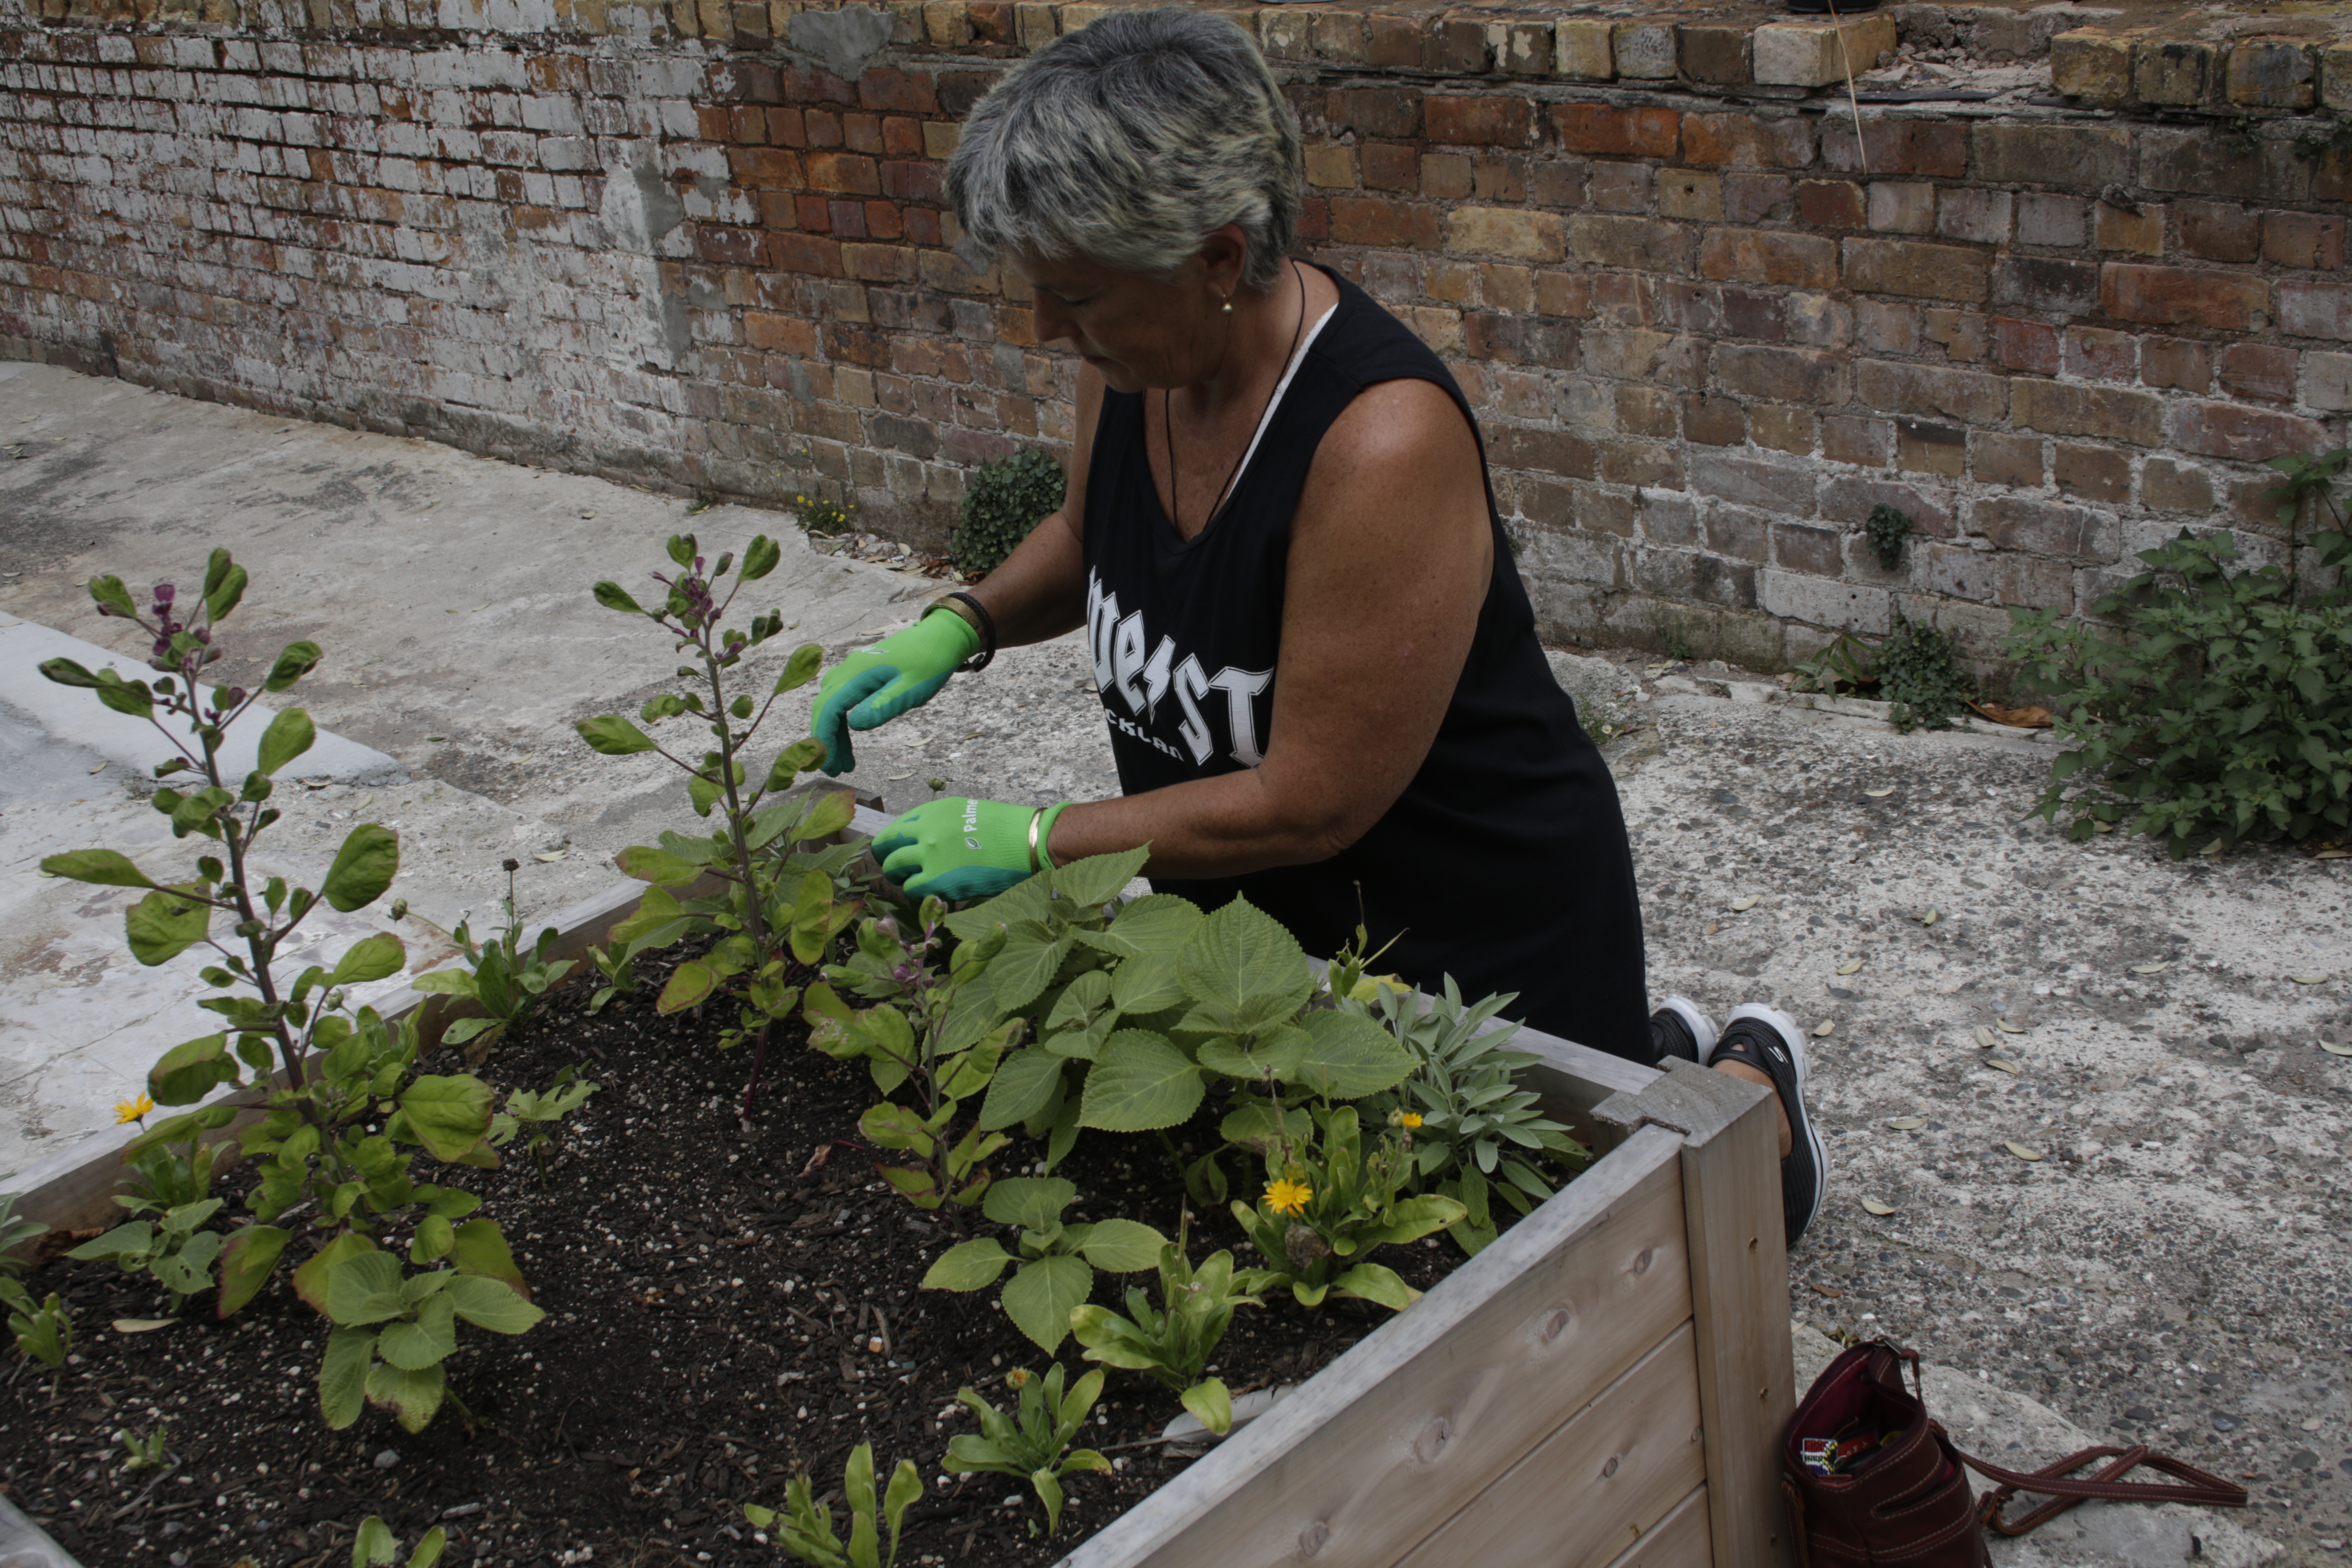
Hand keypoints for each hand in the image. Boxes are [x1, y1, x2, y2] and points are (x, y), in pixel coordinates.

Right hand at [811, 608, 979, 774]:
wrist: (941, 637)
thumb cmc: (929, 663)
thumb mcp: (910, 689)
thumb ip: (882, 706)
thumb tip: (854, 725)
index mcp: (857, 673)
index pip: (828, 708)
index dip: (825, 738)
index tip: (827, 763)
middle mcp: (849, 669)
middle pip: (825, 707)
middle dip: (826, 740)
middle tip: (834, 769)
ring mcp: (854, 670)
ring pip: (833, 704)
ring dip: (835, 733)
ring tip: (845, 762)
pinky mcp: (862, 673)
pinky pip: (844, 698)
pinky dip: (843, 720)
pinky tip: (851, 735)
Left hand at [873, 797, 1063, 901]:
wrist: (1023, 843)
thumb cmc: (1003, 828)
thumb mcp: (965, 811)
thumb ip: (941, 823)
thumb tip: (926, 838)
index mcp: (933, 812)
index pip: (897, 826)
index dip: (891, 840)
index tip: (890, 848)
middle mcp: (925, 831)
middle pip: (887, 845)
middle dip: (885, 857)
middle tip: (891, 867)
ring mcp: (929, 856)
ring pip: (894, 868)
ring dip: (897, 876)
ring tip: (907, 881)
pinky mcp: (937, 880)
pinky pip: (911, 888)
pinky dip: (914, 891)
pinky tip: (925, 892)